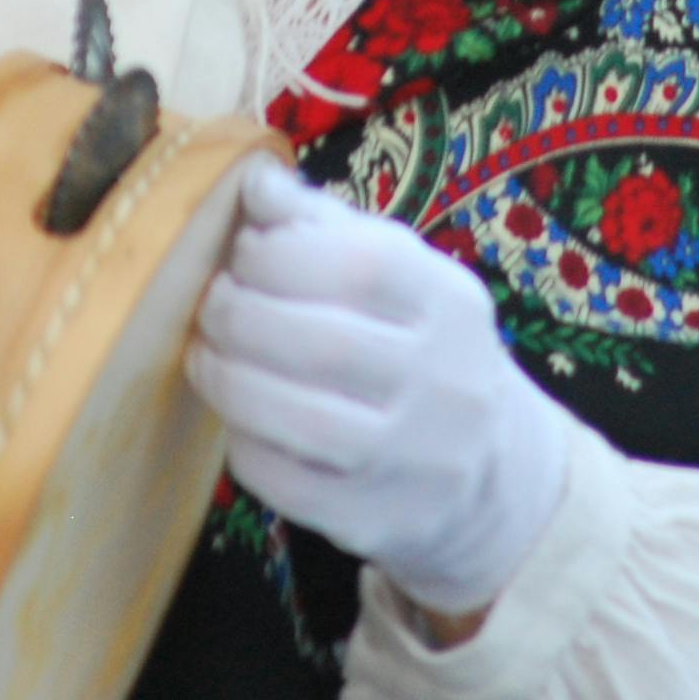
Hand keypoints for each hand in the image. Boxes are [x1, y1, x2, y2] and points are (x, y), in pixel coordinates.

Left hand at [184, 159, 572, 621]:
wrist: (492, 472)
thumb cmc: (424, 349)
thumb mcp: (404, 275)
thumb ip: (326, 225)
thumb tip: (253, 180)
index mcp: (449, 302)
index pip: (362, 265)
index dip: (281, 254)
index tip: (242, 253)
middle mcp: (442, 381)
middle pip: (323, 343)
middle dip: (241, 317)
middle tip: (211, 305)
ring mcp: (413, 459)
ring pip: (300, 420)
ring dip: (230, 381)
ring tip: (206, 356)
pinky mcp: (378, 519)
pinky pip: (288, 484)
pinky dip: (245, 445)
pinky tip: (237, 419)